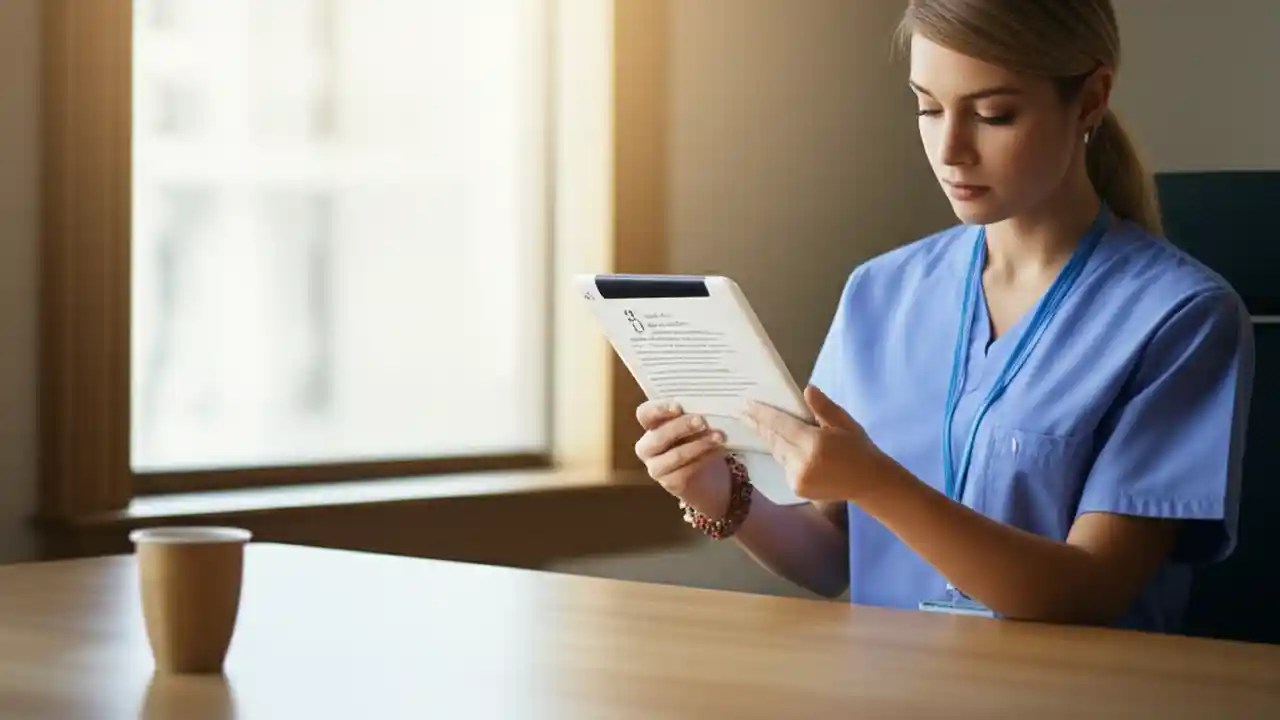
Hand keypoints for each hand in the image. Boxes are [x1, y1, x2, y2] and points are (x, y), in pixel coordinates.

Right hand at [634, 399, 731, 515]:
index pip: (645, 414)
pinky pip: (686, 471)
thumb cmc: (697, 440)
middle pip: (658, 436)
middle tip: (702, 421)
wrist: (707, 477)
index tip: (678, 406)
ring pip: (674, 455)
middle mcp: (648, 447)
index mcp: (651, 426)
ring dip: (698, 445)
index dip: (659, 409)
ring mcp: (656, 467)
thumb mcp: (694, 424)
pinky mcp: (670, 483)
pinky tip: (719, 451)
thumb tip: (711, 402)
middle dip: (681, 427)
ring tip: (719, 437)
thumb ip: (694, 413)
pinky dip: (705, 459)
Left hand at [742, 385, 886, 501]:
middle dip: (757, 424)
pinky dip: (782, 453)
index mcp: (814, 444)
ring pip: (777, 452)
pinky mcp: (796, 488)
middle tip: (741, 411)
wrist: (869, 483)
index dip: (761, 414)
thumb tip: (807, 390)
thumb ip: (823, 408)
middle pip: (774, 439)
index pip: (781, 424)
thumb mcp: (845, 423)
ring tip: (754, 422)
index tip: (745, 404)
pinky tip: (780, 443)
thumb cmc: (859, 449)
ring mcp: (797, 478)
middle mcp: (801, 462)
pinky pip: (784, 465)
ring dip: (769, 438)